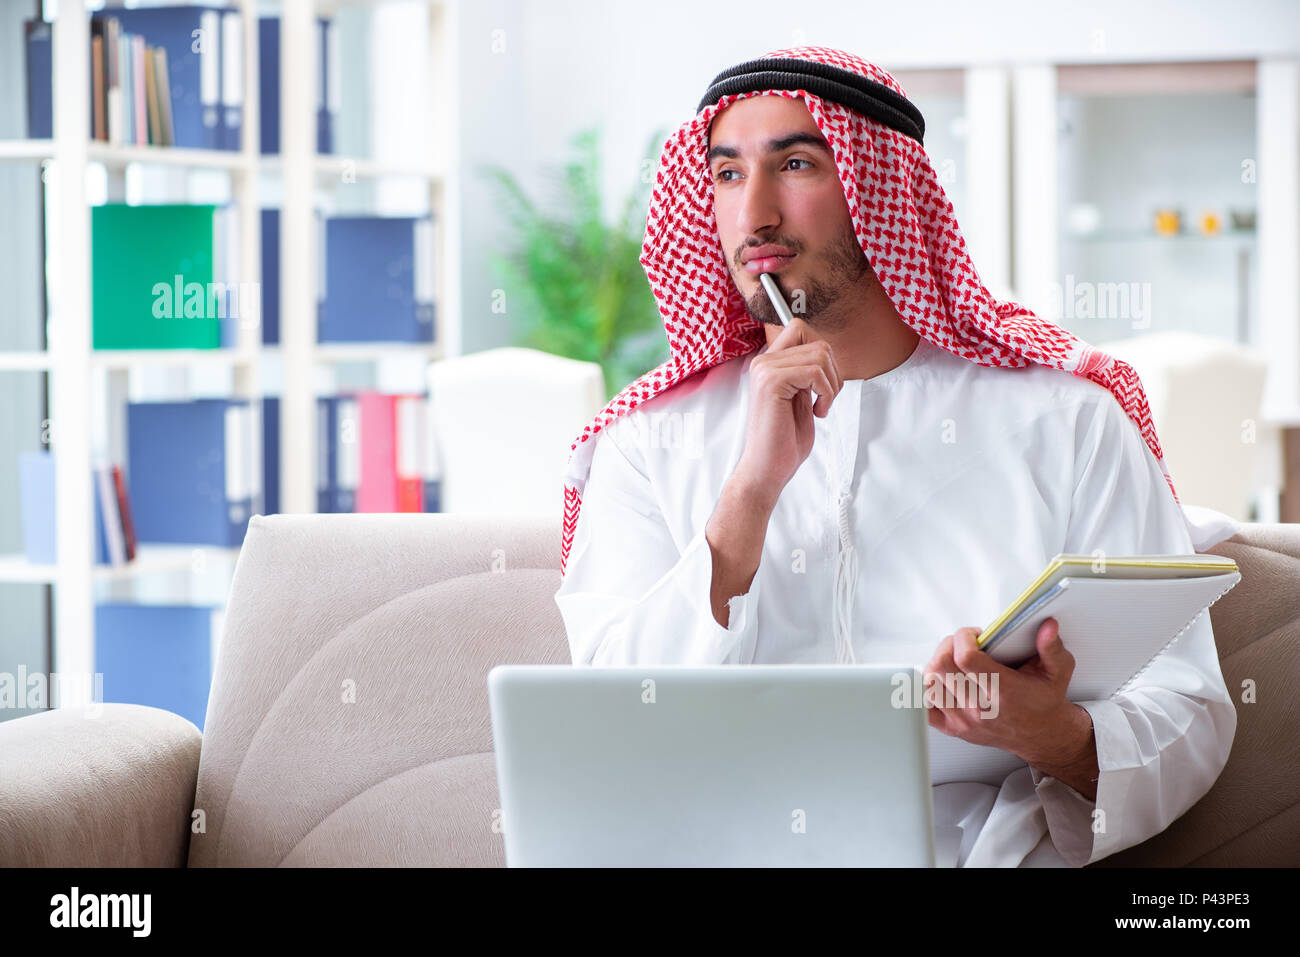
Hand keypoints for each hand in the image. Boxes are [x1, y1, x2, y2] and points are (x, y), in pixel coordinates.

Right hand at [729, 318, 842, 510]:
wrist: (767, 469)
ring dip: (831, 384)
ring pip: (820, 355)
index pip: (800, 328)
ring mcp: (765, 370)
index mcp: (768, 364)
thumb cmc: (784, 441)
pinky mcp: (771, 382)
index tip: (821, 383)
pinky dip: (826, 393)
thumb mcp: (800, 396)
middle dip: (833, 371)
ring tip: (820, 406)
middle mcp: (763, 362)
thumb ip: (806, 371)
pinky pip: (815, 372)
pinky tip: (816, 412)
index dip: (821, 351)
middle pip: (817, 341)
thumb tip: (825, 351)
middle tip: (824, 398)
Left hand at [923, 618, 1090, 773]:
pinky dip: (927, 690)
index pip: (966, 658)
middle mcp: (980, 708)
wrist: (1042, 734)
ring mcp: (964, 721)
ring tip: (954, 659)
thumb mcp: (1057, 670)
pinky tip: (943, 680)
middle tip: (961, 643)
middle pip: (941, 667)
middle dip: (948, 645)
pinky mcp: (953, 728)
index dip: (963, 638)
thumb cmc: (1044, 700)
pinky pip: (924, 708)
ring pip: (930, 683)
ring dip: (937, 664)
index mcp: (1004, 692)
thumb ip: (1051, 647)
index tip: (974, 634)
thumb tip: (1047, 627)